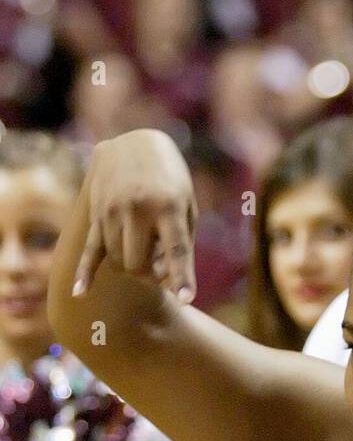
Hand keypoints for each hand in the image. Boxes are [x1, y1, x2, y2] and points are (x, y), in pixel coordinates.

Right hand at [72, 129, 197, 301]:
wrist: (134, 142)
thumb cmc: (169, 182)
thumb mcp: (186, 205)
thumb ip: (181, 244)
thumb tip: (168, 285)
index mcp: (168, 206)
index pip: (176, 248)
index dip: (182, 275)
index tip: (185, 297)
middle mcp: (138, 208)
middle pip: (138, 265)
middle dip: (149, 274)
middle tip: (158, 264)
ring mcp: (112, 211)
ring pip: (119, 262)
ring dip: (131, 266)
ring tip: (143, 249)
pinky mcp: (96, 214)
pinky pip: (89, 250)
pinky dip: (84, 273)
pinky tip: (79, 293)